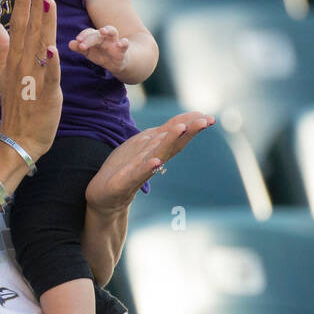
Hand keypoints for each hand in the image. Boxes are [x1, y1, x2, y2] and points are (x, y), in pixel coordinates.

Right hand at [0, 0, 60, 158]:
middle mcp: (22, 65)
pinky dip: (51, 64)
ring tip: (48, 2)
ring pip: (40, 47)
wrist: (18, 138)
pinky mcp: (46, 95)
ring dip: (44, 25)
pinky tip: (52, 48)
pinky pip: (49, 77)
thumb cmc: (16, 104)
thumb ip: (0, 44)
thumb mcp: (4, 70)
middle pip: (29, 31)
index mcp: (14, 58)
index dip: (23, 4)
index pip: (17, 26)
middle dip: (34, 7)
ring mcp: (33, 80)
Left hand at [69, 24, 129, 73]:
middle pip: (98, 33)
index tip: (77, 40)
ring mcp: (114, 42)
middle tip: (81, 44)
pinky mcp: (122, 50)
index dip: (83, 35)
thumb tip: (70, 43)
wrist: (115, 63)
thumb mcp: (88, 52)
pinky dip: (124, 43)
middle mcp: (105, 37)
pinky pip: (125, 44)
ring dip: (108, 30)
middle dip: (90, 38)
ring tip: (102, 31)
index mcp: (95, 36)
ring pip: (113, 31)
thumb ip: (79, 48)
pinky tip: (121, 43)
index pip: (89, 32)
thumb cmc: (100, 54)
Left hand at [85, 111, 216, 212]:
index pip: (175, 136)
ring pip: (157, 154)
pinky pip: (137, 174)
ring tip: (182, 127)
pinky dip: (147, 168)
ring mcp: (139, 171)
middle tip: (207, 120)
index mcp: (155, 151)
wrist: (104, 197)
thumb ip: (159, 137)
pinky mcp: (124, 183)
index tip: (209, 117)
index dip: (191, 125)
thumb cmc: (124, 170)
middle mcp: (152, 161)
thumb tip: (179, 123)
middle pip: (173, 144)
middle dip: (189, 131)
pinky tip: (156, 161)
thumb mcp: (142, 148)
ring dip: (169, 141)